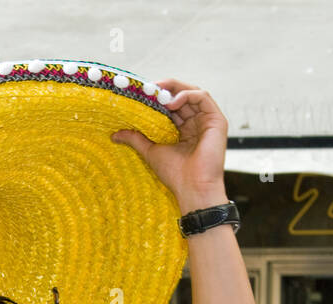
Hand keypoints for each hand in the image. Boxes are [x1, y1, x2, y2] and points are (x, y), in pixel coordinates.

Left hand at [112, 80, 228, 212]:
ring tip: (158, 92)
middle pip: (183, 96)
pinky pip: (203, 97)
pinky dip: (187, 95)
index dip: (159, 97)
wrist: (192, 188)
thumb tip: (115, 134)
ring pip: (193, 93)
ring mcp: (208, 121)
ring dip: (175, 88)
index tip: (142, 93)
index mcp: (184, 130)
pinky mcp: (217, 121)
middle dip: (166, 88)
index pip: (172, 106)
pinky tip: (172, 102)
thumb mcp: (150, 151)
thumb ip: (136, 139)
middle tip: (149, 87)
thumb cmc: (175, 174)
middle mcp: (197, 123)